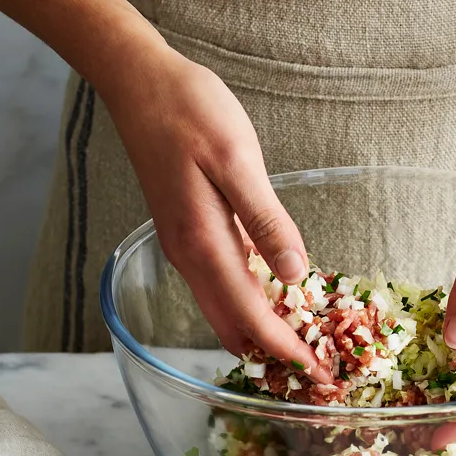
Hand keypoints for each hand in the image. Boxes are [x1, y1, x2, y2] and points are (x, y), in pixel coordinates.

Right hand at [101, 45, 329, 378]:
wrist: (139, 83)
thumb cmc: (190, 112)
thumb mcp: (237, 160)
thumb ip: (265, 220)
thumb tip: (295, 273)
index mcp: (204, 242)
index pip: (250, 314)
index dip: (285, 348)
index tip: (317, 373)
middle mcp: (190, 254)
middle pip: (232, 323)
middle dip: (273, 351)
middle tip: (315, 370)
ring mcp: (185, 244)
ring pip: (224, 307)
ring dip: (259, 330)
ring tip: (301, 344)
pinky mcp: (188, 230)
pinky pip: (220, 283)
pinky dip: (247, 302)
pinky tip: (272, 298)